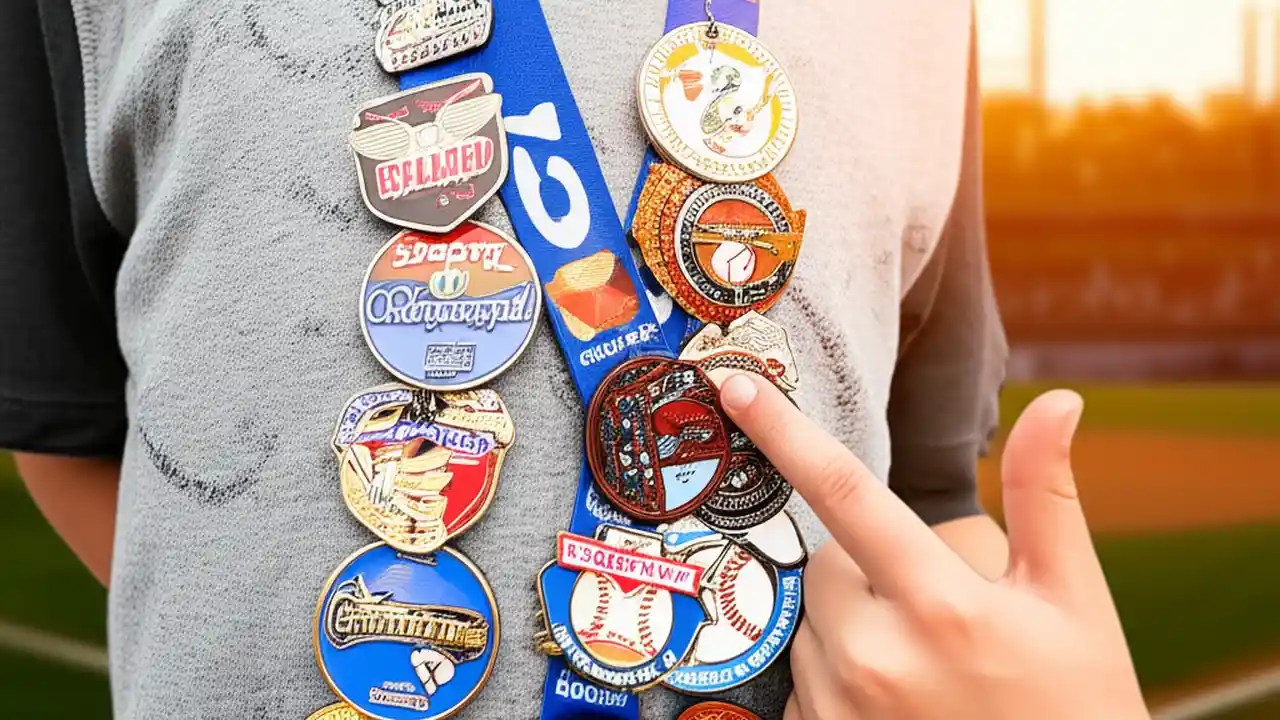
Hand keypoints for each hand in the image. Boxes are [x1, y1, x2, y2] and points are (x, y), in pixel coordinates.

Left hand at [718, 374, 1148, 719]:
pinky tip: (894, 702)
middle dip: (860, 567)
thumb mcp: (1072, 599)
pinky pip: (800, 685)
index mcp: (939, 602)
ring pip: (808, 626)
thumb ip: (1047, 495)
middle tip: (929, 606)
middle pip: (823, 566)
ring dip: (846, 626)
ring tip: (922, 666)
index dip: (782, 430)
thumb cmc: (1077, 704)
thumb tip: (1059, 402)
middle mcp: (876, 654)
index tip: (734, 385)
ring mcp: (842, 707)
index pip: (843, 492)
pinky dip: (833, 678)